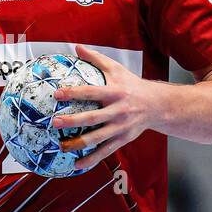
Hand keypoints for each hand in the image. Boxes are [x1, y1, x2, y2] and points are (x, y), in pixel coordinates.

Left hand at [51, 44, 165, 171]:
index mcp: (115, 93)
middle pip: (92, 118)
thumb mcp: (117, 69)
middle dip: (73, 122)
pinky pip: (106, 151)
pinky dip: (92, 159)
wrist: (157, 105)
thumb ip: (96, 59)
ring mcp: (121, 127)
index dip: (74, 93)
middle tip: (55, 123)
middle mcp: (118, 111)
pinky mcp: (123, 139)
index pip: (91, 92)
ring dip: (79, 144)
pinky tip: (77, 164)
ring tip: (61, 147)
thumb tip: (76, 47)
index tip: (57, 94)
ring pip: (98, 138)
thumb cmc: (132, 85)